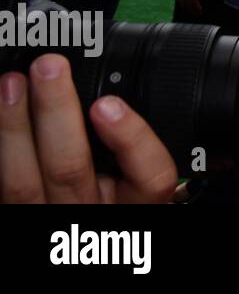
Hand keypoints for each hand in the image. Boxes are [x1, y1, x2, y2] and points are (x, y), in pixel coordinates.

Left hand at [0, 55, 176, 202]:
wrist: (64, 244)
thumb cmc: (98, 197)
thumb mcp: (129, 180)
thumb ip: (128, 146)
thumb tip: (114, 91)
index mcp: (132, 200)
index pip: (149, 176)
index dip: (130, 138)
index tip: (108, 104)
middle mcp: (89, 211)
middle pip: (71, 169)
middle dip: (56, 111)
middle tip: (49, 68)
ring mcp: (45, 216)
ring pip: (23, 182)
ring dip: (14, 127)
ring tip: (12, 83)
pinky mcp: (9, 213)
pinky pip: (0, 186)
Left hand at [174, 0, 208, 18]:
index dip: (185, 6)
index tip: (190, 11)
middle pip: (184, 3)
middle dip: (189, 10)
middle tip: (195, 15)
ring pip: (188, 3)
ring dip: (193, 10)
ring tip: (198, 14)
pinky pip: (193, 0)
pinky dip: (196, 6)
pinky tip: (200, 9)